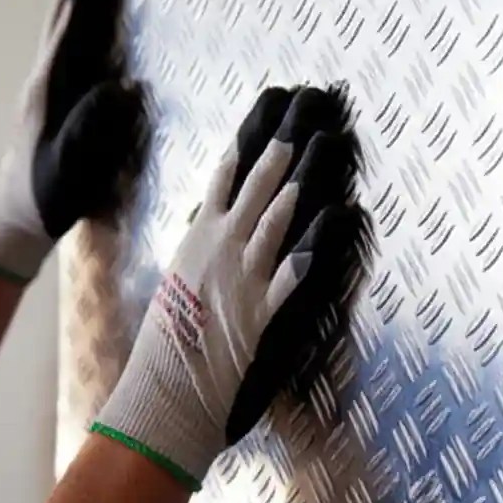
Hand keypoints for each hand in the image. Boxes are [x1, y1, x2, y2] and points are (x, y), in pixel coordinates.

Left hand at [0, 0, 144, 283]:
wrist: (15, 219)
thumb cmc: (45, 197)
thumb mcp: (71, 165)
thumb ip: (93, 125)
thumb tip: (123, 86)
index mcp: (49, 92)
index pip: (71, 35)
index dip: (86, 0)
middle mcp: (44, 83)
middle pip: (63, 23)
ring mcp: (45, 91)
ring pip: (62, 34)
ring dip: (76, 1)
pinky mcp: (51, 102)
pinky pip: (67, 52)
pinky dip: (76, 27)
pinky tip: (85, 24)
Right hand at [91, 90, 340, 489]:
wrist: (166, 386)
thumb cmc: (170, 338)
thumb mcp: (181, 279)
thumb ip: (205, 250)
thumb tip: (220, 229)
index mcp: (199, 238)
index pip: (224, 181)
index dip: (247, 147)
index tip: (265, 116)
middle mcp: (222, 249)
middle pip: (256, 191)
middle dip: (279, 153)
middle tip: (301, 120)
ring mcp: (244, 277)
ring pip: (275, 222)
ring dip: (299, 187)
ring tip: (320, 154)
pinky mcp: (263, 310)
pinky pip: (293, 275)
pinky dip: (314, 249)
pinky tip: (336, 223)